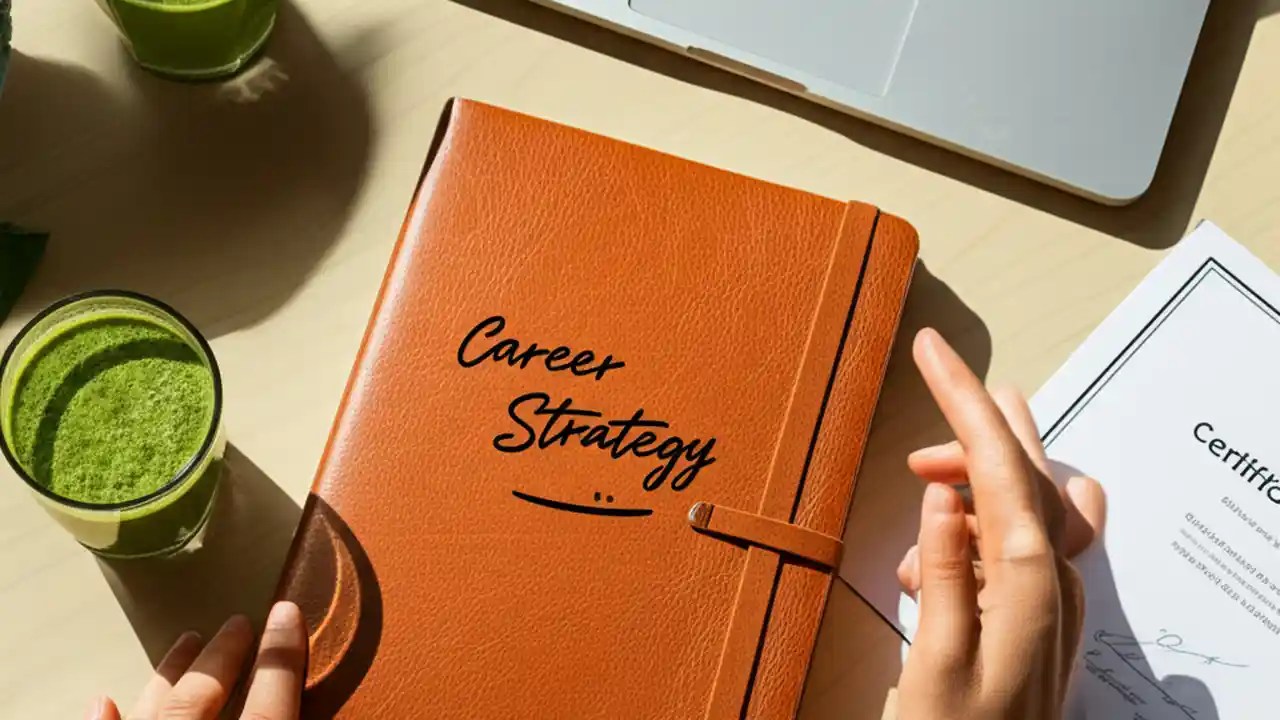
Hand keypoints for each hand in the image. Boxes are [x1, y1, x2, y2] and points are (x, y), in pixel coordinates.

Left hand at [86, 601, 306, 719]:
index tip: (286, 613)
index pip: (267, 710)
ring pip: (153, 711)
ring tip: (187, 640)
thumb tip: (306, 706)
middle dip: (222, 656)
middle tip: (238, 622)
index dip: (280, 660)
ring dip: (170, 673)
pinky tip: (102, 700)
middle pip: (201, 699)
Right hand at [894, 329, 1105, 719]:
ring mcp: (1052, 599)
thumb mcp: (937, 661)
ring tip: (915, 528)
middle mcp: (1054, 582)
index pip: (1000, 465)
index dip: (964, 400)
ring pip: (1022, 503)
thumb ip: (947, 572)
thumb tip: (944, 494)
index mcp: (1029, 583)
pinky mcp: (1037, 615)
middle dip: (971, 437)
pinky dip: (973, 534)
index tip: (932, 350)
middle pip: (1027, 469)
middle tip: (920, 434)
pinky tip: (930, 568)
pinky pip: (1016, 544)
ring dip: (967, 494)